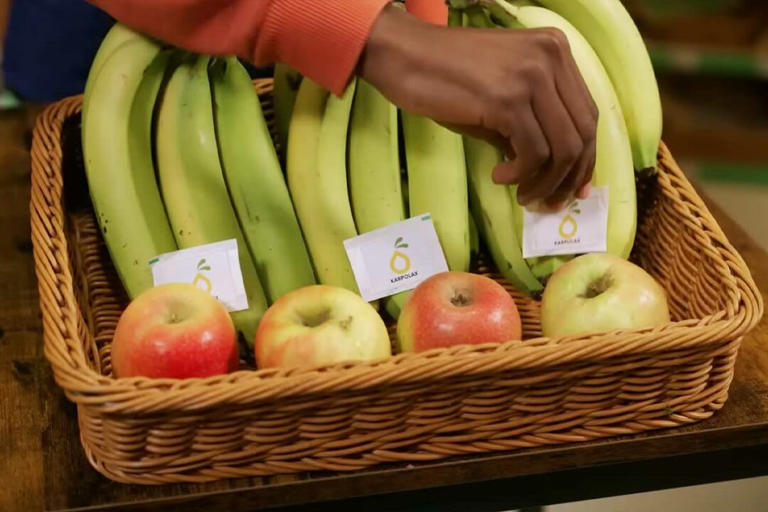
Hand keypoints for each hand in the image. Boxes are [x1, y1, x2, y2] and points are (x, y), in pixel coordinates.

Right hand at [357, 5, 597, 208]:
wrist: (403, 55)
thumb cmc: (445, 77)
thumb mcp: (499, 96)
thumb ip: (530, 126)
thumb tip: (551, 173)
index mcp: (555, 51)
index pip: (587, 114)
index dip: (585, 158)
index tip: (574, 188)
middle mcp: (551, 57)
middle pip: (582, 133)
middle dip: (568, 177)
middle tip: (547, 202)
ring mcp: (531, 76)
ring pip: (563, 148)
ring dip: (544, 182)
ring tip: (521, 195)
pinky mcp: (508, 99)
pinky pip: (533, 153)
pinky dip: (520, 174)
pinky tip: (498, 175)